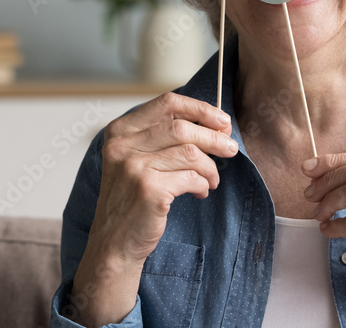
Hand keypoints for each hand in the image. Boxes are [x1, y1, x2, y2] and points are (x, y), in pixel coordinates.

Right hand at [89, 93, 237, 263]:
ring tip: (212, 179)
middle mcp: (123, 145)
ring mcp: (134, 166)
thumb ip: (170, 137)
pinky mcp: (148, 189)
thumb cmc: (134, 197)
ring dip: (210, 167)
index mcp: (121, 130)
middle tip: (230, 149)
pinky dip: (203, 184)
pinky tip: (200, 191)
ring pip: (191, 153)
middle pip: (183, 127)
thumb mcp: (141, 159)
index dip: (200, 109)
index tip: (222, 120)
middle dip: (214, 138)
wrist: (115, 242)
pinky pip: (191, 177)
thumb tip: (220, 122)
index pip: (168, 103)